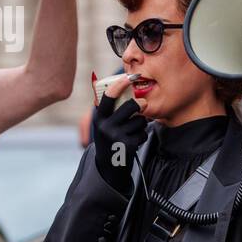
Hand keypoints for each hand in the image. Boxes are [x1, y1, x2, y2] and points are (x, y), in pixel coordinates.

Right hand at [91, 76, 148, 194]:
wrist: (108, 165)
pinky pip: (142, 133)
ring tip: (133, 129)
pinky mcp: (127, 146)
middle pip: (130, 106)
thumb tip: (114, 83)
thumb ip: (110, 107)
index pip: (109, 96)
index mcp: (99, 117)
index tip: (131, 76)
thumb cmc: (109, 137)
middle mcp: (105, 126)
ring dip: (141, 123)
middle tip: (143, 104)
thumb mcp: (103, 123)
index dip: (121, 84)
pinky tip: (134, 140)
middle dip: (140, 104)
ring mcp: (116, 137)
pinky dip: (142, 135)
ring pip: (139, 120)